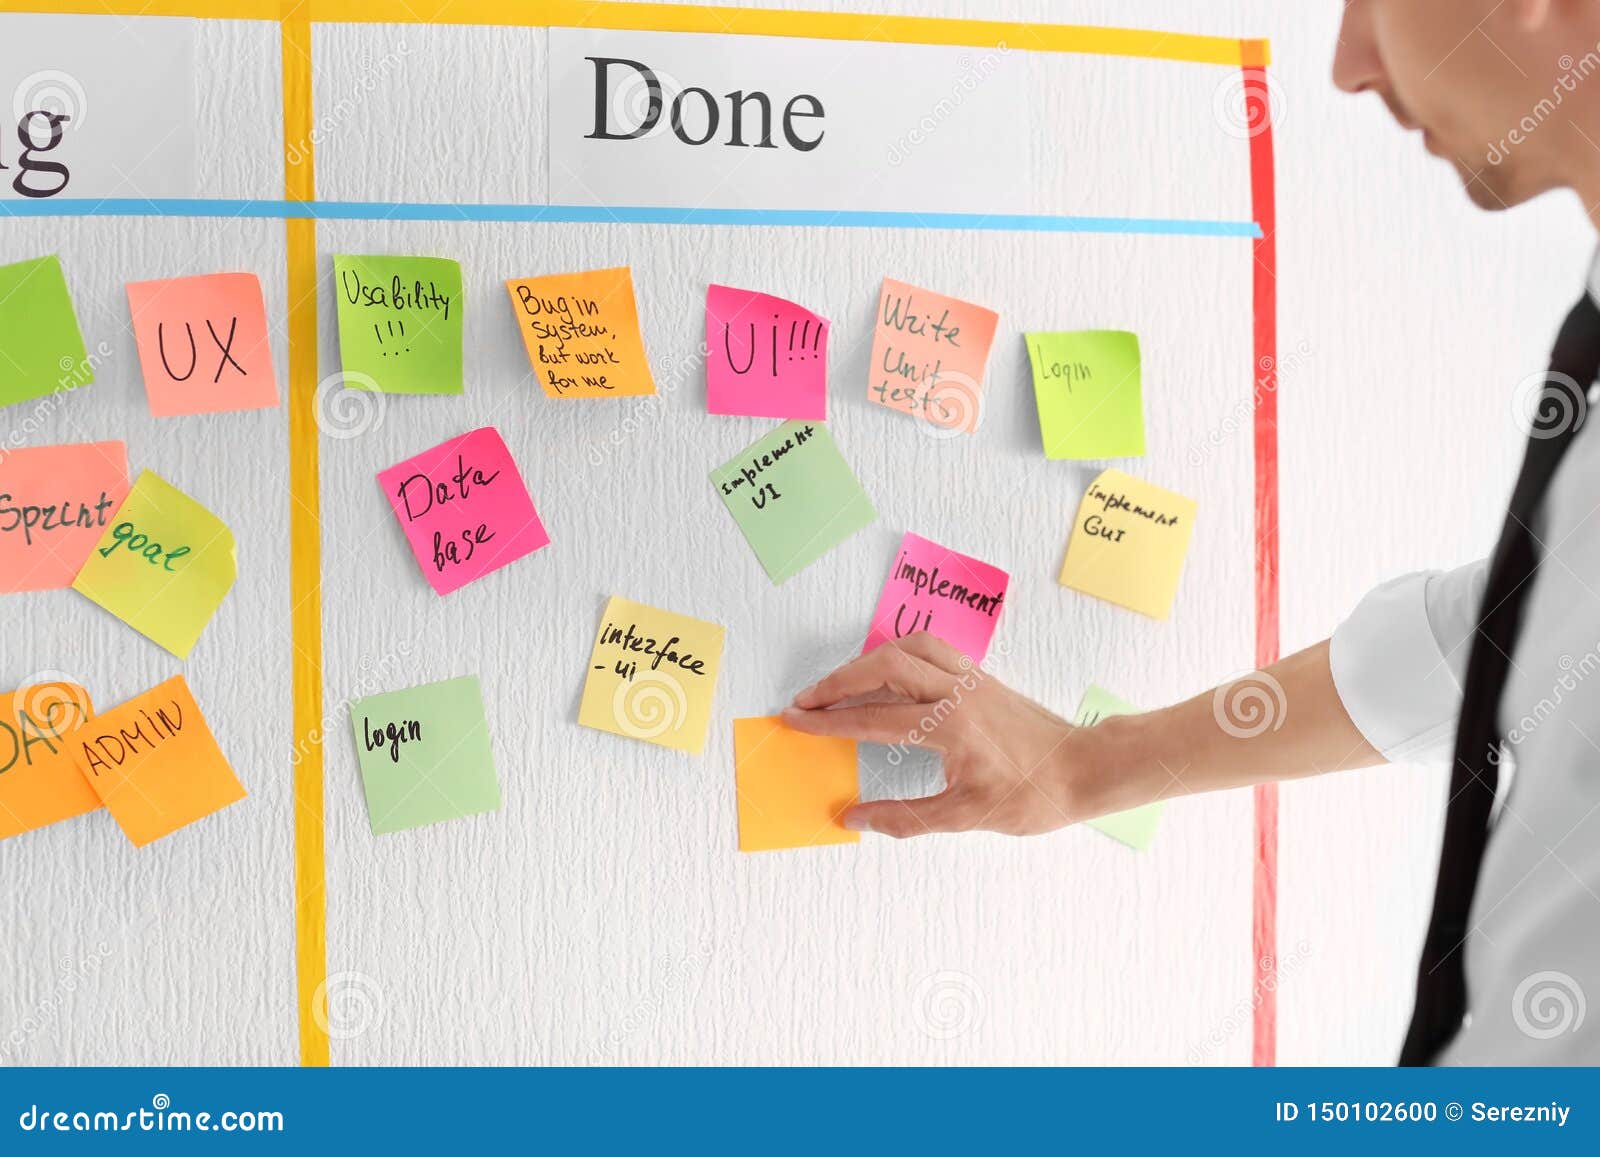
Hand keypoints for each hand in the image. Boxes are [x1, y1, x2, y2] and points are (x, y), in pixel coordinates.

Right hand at [782, 633, 1140, 837]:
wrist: (1085, 770)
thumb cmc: (1033, 796)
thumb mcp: (967, 817)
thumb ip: (906, 817)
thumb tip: (856, 818)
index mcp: (950, 726)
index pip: (874, 717)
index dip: (829, 721)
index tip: (797, 721)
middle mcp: (957, 692)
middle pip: (884, 667)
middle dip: (838, 682)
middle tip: (806, 700)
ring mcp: (970, 679)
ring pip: (907, 648)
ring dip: (867, 661)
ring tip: (840, 683)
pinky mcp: (981, 677)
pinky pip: (931, 649)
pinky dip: (899, 654)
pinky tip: (888, 673)